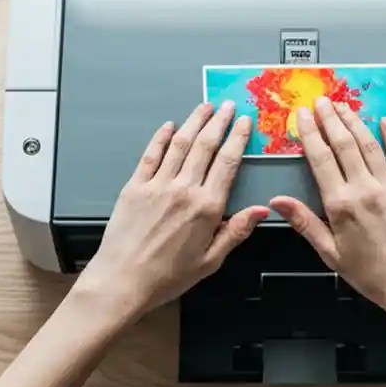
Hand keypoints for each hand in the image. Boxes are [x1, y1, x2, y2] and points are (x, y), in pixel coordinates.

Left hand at [75, 101, 269, 316]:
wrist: (123, 281)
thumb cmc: (167, 277)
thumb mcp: (211, 260)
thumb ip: (236, 231)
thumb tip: (262, 209)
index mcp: (206, 207)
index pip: (228, 162)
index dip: (238, 138)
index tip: (244, 122)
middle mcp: (183, 189)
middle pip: (205, 145)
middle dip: (219, 122)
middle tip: (228, 106)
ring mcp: (157, 185)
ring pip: (180, 144)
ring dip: (194, 121)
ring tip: (205, 107)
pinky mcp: (134, 187)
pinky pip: (151, 155)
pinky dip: (161, 137)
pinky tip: (168, 126)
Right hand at [269, 97, 385, 321]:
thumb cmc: (370, 274)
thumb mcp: (329, 253)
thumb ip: (304, 222)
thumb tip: (276, 201)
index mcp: (341, 204)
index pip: (321, 159)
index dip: (310, 133)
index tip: (303, 115)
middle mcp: (365, 189)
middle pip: (344, 144)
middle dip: (330, 119)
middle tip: (321, 101)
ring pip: (369, 145)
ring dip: (355, 122)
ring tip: (344, 105)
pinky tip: (384, 121)